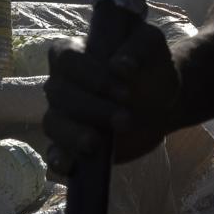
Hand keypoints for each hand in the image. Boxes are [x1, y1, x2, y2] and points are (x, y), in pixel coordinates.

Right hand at [42, 22, 179, 175]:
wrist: (161, 102)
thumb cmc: (150, 67)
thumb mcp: (151, 47)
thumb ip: (137, 50)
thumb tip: (121, 66)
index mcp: (74, 52)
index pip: (66, 60)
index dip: (92, 77)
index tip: (125, 92)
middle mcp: (61, 82)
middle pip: (59, 94)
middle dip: (92, 109)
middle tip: (125, 119)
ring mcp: (62, 114)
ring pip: (52, 123)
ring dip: (73, 135)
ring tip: (96, 145)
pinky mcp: (69, 143)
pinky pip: (54, 152)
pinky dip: (58, 160)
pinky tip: (70, 166)